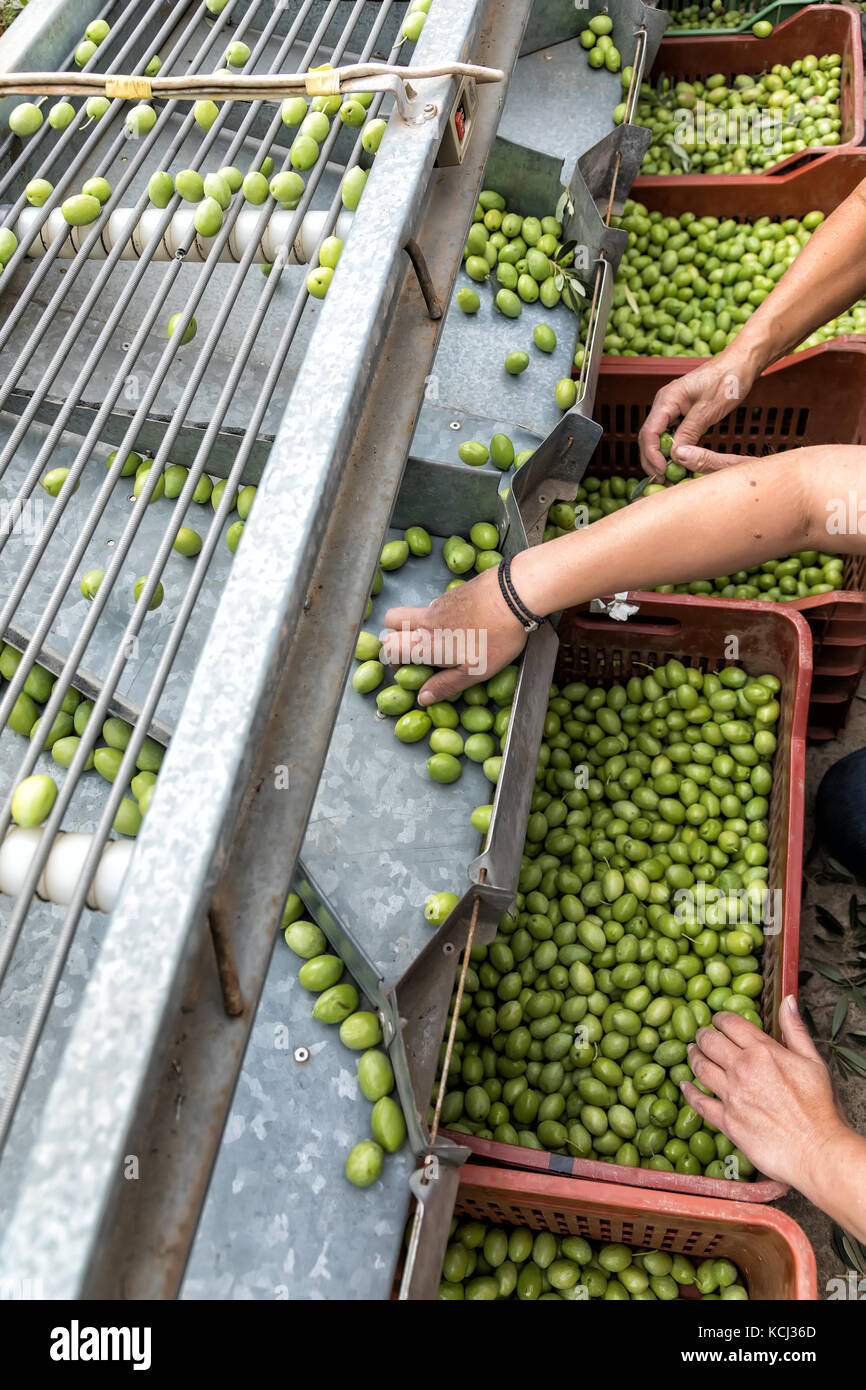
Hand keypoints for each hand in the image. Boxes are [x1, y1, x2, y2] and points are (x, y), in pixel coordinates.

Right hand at [382, 564, 527, 704]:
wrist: (515, 594)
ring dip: (421, 626)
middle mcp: (427, 619)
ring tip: (450, 639)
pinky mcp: (455, 590)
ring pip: (417, 613)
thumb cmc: (496, 637)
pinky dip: (443, 615)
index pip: (389, 646)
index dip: (392, 658)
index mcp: (427, 642)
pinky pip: (438, 604)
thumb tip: (423, 697)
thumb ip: (446, 685)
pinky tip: (468, 623)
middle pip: (391, 620)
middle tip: (415, 648)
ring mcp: (440, 601)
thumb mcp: (474, 671)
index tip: (407, 667)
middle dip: (395, 634)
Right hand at [638, 350, 758, 476]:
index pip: (649, 432)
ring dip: (660, 456)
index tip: (662, 472)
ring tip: (669, 474)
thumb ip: (689, 432)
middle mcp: (664, 403)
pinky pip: (669, 433)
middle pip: (648, 437)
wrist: (740, 364)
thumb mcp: (708, 410)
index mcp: (667, 399)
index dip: (652, 455)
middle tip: (663, 479)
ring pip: (657, 437)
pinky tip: (677, 461)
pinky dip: (670, 448)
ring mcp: (671, 407)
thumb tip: (674, 456)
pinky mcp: (680, 412)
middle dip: (652, 460)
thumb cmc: (728, 381)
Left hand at [681, 997, 845, 1189]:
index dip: (720, 1018)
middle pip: (709, 1042)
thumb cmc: (820, 1107)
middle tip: (701, 1036)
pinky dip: (688, 1092)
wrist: (817, 1150)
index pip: (730, 1023)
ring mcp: (731, 1095)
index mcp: (762, 1050)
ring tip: (692, 1053)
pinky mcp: (726, 1121)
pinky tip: (684, 1086)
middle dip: (703, 1035)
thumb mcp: (813, 1061)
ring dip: (693, 1057)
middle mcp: (742, 1068)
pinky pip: (698, 1102)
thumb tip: (787, 1000)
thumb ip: (795, 1029)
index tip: (718, 1020)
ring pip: (700, 1067)